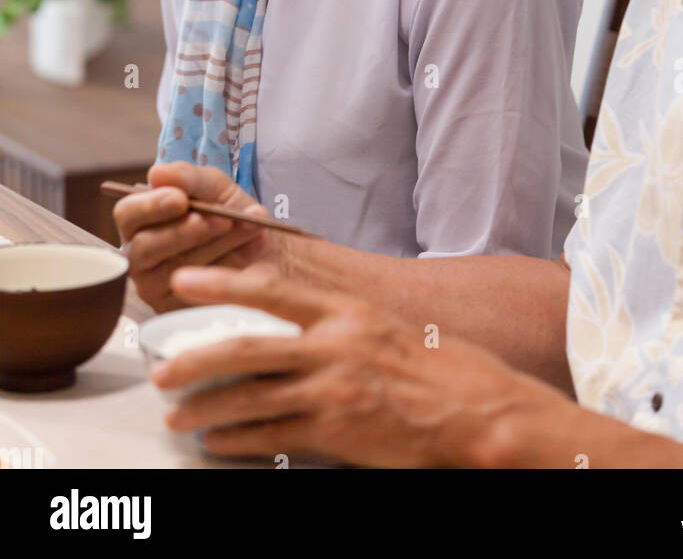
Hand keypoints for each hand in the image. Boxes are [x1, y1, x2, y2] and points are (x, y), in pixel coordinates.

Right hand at [113, 162, 274, 312]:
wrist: (267, 251)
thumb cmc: (230, 215)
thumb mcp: (216, 188)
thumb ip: (189, 177)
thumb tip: (156, 173)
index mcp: (141, 222)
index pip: (127, 213)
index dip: (150, 205)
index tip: (180, 199)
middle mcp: (141, 257)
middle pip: (145, 247)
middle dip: (187, 231)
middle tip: (223, 219)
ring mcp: (156, 289)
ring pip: (175, 269)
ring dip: (217, 245)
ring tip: (249, 228)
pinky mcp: (179, 311)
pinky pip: (198, 293)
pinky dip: (229, 267)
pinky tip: (251, 251)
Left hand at [151, 264, 579, 467]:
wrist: (474, 410)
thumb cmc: (435, 366)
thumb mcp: (383, 327)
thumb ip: (337, 323)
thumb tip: (290, 323)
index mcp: (345, 311)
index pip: (271, 290)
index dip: (222, 285)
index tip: (186, 282)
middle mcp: (335, 345)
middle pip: (246, 347)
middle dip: (196, 358)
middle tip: (163, 369)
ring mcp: (333, 390)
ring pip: (251, 398)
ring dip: (207, 409)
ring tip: (179, 416)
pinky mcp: (336, 433)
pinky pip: (273, 438)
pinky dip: (239, 442)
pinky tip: (219, 444)